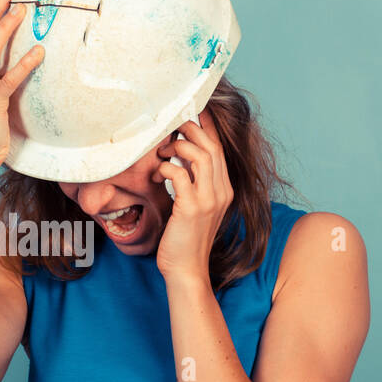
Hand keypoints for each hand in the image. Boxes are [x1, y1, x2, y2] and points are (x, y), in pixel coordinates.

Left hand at [152, 108, 233, 284]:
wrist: (186, 270)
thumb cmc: (184, 240)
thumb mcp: (193, 207)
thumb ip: (192, 184)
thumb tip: (178, 161)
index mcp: (224, 189)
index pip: (219, 149)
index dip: (208, 127)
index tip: (196, 111)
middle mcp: (221, 191)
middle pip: (211, 146)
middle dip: (191, 130)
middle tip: (172, 128)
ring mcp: (209, 199)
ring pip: (199, 155)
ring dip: (177, 148)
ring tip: (162, 153)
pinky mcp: (192, 208)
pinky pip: (180, 174)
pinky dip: (166, 168)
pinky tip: (157, 175)